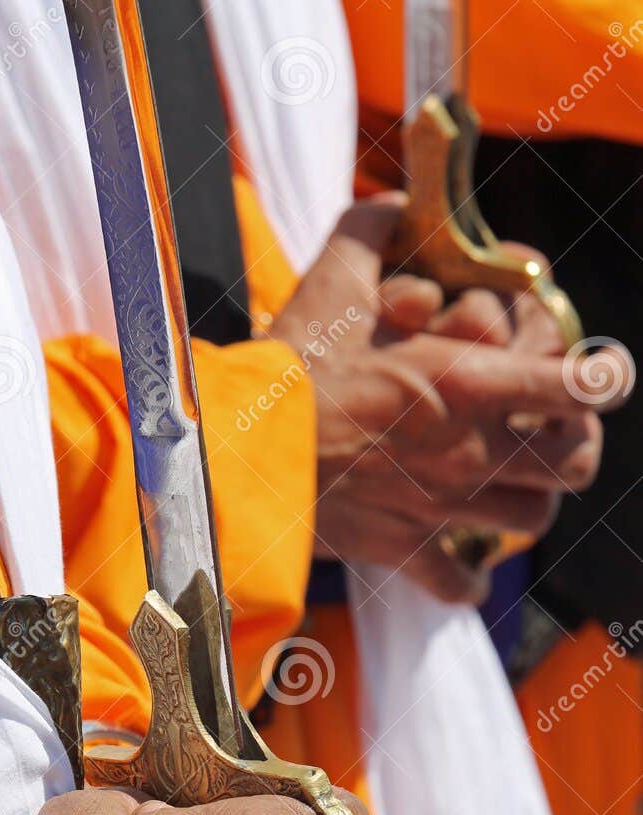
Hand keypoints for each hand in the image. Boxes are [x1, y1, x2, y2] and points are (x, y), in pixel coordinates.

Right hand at [270, 199, 628, 600]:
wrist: (236, 459)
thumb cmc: (288, 372)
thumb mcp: (333, 280)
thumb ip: (375, 231)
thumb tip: (395, 206)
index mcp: (466, 384)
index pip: (577, 384)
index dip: (602, 377)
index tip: (602, 373)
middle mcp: (469, 452)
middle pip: (573, 461)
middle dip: (574, 439)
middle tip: (551, 424)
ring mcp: (440, 508)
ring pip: (530, 520)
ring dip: (530, 498)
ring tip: (508, 481)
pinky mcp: (401, 550)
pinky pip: (459, 583)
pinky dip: (468, 578)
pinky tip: (459, 557)